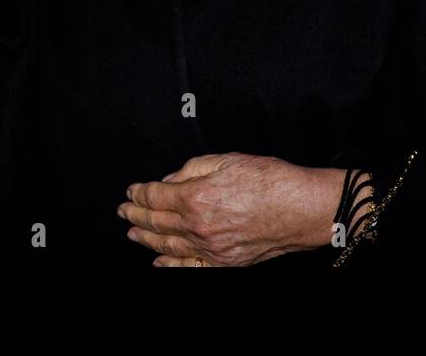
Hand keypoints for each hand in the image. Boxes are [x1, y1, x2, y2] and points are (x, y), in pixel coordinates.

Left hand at [117, 152, 341, 266]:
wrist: (301, 208)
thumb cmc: (271, 180)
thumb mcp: (227, 159)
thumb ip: (193, 168)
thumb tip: (171, 180)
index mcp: (196, 196)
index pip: (155, 196)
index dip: (139, 193)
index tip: (132, 191)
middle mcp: (199, 226)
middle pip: (157, 223)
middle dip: (135, 216)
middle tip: (123, 211)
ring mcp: (211, 248)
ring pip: (168, 246)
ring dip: (146, 239)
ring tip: (133, 233)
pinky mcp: (225, 262)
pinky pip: (189, 266)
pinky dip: (170, 265)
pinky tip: (159, 262)